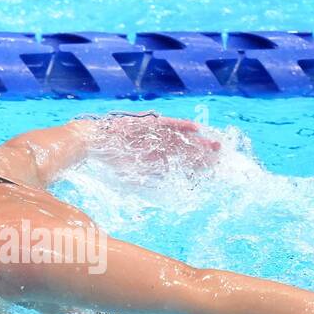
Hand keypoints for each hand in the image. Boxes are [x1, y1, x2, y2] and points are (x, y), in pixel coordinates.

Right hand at [83, 111, 221, 173]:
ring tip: (215, 144)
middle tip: (223, 156)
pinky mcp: (147, 122)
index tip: (216, 170)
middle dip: (204, 153)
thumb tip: (173, 190)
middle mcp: (159, 145)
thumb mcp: (133, 179)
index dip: (199, 165)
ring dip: (198, 141)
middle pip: (187, 149)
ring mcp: (154, 133)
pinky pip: (167, 123)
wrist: (91, 143)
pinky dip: (181, 125)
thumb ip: (153, 182)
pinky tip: (196, 129)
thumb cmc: (110, 162)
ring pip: (182, 137)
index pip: (183, 162)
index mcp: (157, 158)